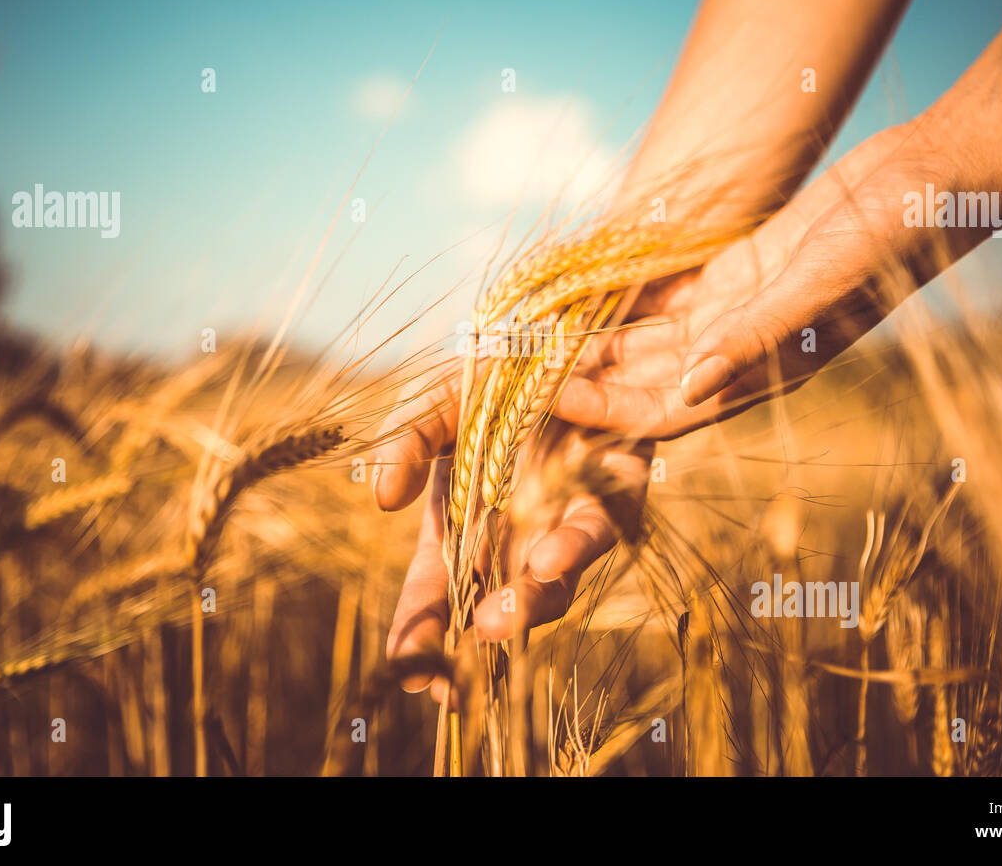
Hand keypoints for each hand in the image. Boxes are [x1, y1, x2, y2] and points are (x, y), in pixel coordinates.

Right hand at [374, 373, 650, 701]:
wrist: (567, 322)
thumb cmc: (493, 368)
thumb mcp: (434, 399)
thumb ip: (405, 441)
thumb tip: (383, 501)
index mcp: (466, 522)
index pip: (438, 591)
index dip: (421, 632)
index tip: (406, 670)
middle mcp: (520, 530)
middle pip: (496, 603)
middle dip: (473, 645)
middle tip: (450, 679)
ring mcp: (568, 514)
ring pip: (554, 579)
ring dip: (526, 604)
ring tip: (497, 622)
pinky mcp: (618, 489)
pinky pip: (600, 525)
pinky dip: (571, 546)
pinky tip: (545, 562)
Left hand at [555, 124, 977, 439]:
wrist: (928, 183)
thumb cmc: (888, 242)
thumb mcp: (820, 288)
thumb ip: (758, 336)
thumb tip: (695, 387)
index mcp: (764, 373)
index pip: (667, 410)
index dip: (605, 412)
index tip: (546, 398)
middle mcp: (744, 352)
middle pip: (645, 382)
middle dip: (585, 381)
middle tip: (519, 369)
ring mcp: (738, 312)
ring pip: (650, 341)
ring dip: (596, 342)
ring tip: (533, 335)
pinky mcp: (737, 272)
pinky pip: (667, 296)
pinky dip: (624, 297)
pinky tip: (578, 291)